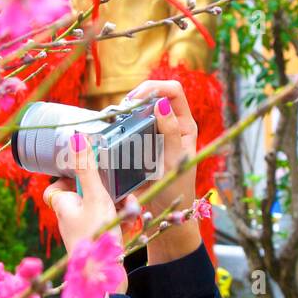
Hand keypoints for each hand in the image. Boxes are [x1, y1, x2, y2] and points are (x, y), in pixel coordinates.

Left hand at [43, 132, 126, 291]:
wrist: (106, 284)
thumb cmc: (95, 239)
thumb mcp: (94, 198)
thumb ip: (87, 169)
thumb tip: (75, 139)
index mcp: (63, 206)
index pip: (54, 187)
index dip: (65, 176)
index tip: (83, 166)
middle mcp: (71, 219)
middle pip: (83, 194)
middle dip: (103, 188)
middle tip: (117, 185)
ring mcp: (86, 231)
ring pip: (100, 208)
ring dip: (117, 203)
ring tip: (130, 202)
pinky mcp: (100, 243)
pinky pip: (110, 223)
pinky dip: (122, 219)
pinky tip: (132, 221)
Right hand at [121, 80, 197, 218]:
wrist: (163, 209)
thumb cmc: (175, 186)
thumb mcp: (174, 160)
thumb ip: (170, 132)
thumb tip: (161, 104)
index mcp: (184, 124)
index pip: (173, 92)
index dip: (155, 88)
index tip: (136, 100)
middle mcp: (171, 124)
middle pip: (154, 95)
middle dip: (136, 96)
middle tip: (121, 109)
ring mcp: (155, 132)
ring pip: (140, 108)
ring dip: (127, 109)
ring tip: (115, 118)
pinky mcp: (141, 141)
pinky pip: (131, 124)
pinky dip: (121, 122)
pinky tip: (112, 127)